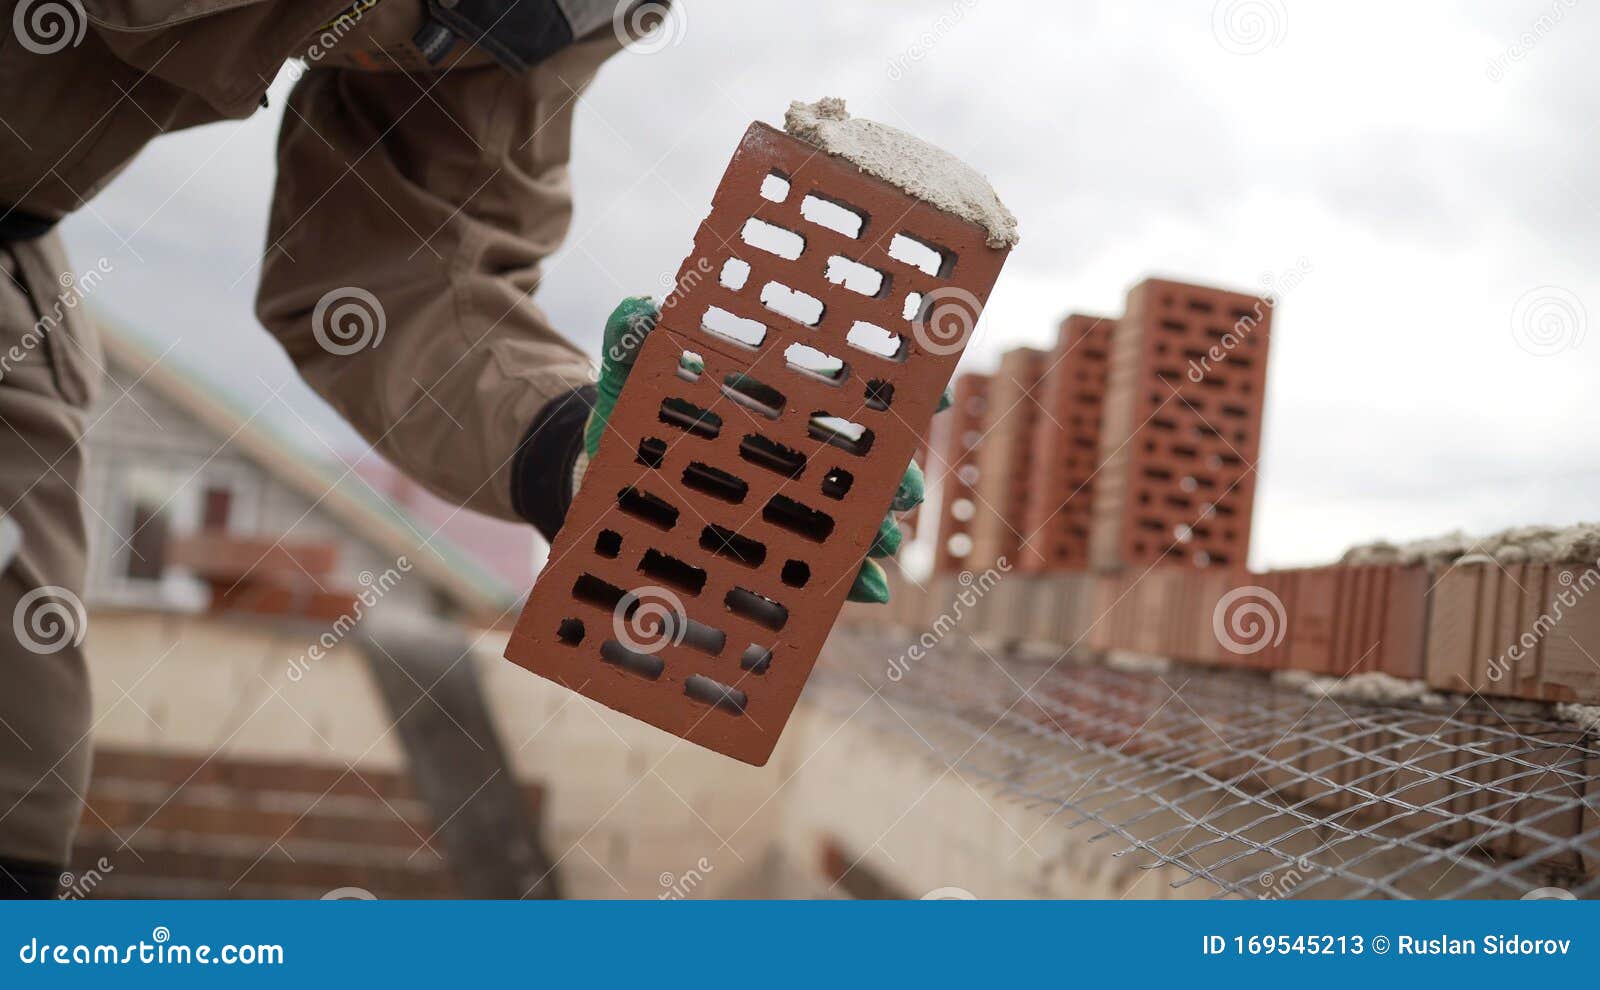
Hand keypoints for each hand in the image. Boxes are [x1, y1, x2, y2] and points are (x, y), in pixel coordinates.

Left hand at [585, 297, 944, 603]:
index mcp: (776, 401)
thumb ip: (633, 339)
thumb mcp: (631, 378)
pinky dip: (850, 580)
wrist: (610, 476)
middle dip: (893, 474)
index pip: (845, 392)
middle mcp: (796, 452)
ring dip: (875, 530)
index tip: (937, 392)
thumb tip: (636, 306)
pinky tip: (870, 589)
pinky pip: (821, 564)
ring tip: (882, 542)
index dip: (893, 390)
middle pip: (863, 462)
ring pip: (851, 515)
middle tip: (904, 489)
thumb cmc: (631, 416)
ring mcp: (789, 503)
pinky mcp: (776, 549)